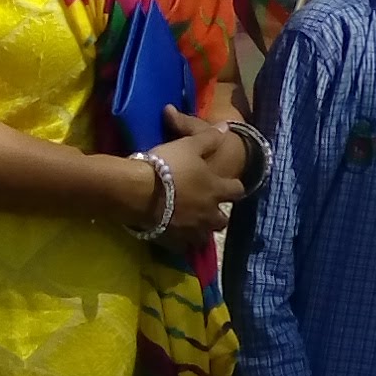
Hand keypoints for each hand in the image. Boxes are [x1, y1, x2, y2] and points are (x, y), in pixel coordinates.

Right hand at [157, 106, 248, 236]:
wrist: (138, 191)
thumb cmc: (168, 165)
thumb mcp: (189, 145)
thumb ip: (210, 138)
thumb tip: (227, 128)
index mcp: (216, 190)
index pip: (237, 190)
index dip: (234, 187)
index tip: (229, 185)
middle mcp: (208, 214)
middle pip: (223, 220)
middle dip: (218, 215)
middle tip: (209, 207)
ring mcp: (191, 230)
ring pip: (204, 237)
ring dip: (202, 231)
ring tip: (193, 225)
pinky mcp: (173, 241)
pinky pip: (183, 247)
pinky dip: (182, 242)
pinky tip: (175, 236)